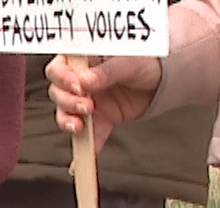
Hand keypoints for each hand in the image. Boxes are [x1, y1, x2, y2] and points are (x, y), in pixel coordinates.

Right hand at [46, 54, 161, 145]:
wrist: (162, 80)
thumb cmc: (143, 62)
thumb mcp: (127, 62)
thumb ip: (106, 72)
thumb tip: (85, 82)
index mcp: (82, 61)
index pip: (58, 68)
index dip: (63, 78)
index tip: (78, 87)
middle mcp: (80, 82)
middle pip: (58, 93)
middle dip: (68, 102)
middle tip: (87, 106)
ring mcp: (89, 102)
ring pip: (66, 114)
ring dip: (69, 122)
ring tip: (81, 127)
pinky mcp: (101, 120)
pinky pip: (90, 136)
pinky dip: (87, 148)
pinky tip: (83, 159)